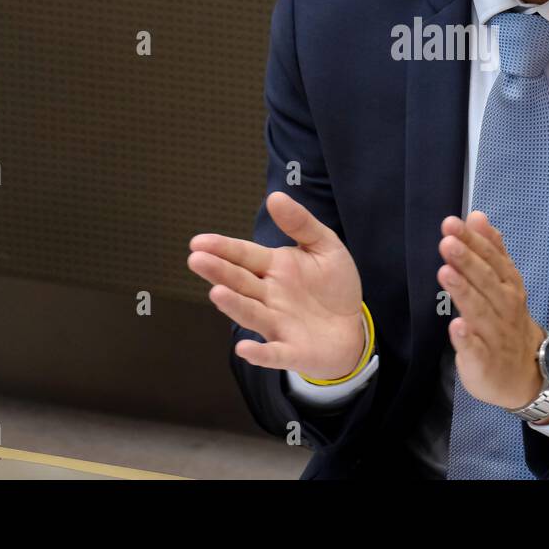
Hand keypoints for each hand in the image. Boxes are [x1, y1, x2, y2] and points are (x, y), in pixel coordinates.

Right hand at [187, 191, 366, 380]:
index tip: (198, 242)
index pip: (244, 255)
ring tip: (216, 292)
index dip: (223, 248)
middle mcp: (269, 296)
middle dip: (219, 271)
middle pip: (240, 282)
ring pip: (251, 313)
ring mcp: (277, 324)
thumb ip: (300, 224)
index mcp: (274, 268)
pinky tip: (245, 349)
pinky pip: (274, 353)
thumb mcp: (325, 246)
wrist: (353, 327)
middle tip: (196, 259)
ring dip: (233, 305)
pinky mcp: (292, 351)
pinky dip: (260, 352)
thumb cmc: (334, 286)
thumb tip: (275, 196)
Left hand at [437, 210, 546, 410]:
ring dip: (463, 292)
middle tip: (446, 241)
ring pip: (479, 311)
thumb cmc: (507, 322)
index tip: (453, 224)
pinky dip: (467, 339)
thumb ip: (491, 250)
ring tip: (445, 273)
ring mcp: (495, 335)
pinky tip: (456, 327)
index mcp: (508, 286)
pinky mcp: (484, 361)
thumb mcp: (505, 283)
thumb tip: (476, 215)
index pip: (492, 260)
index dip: (474, 241)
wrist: (528, 376)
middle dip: (467, 261)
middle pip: (486, 282)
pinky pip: (476, 350)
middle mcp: (504, 308)